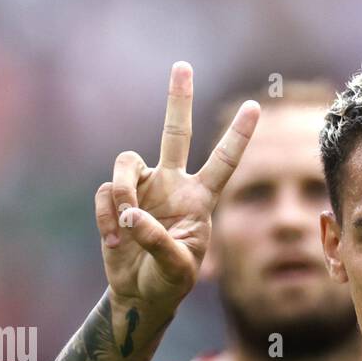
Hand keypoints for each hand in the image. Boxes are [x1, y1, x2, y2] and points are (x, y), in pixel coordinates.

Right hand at [95, 62, 258, 304]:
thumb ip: (159, 240)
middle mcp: (173, 185)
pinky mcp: (117, 198)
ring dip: (122, 194)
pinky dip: (107, 217)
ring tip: (124, 227)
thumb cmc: (169, 282)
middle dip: (178, 100)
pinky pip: (106, 193)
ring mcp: (144, 188)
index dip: (238, 137)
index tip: (254, 107)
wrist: (140, 294)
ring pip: (126, 164)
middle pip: (176, 133)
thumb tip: (132, 213)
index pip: (223, 163)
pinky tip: (115, 242)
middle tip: (183, 66)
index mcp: (199, 200)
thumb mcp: (176, 268)